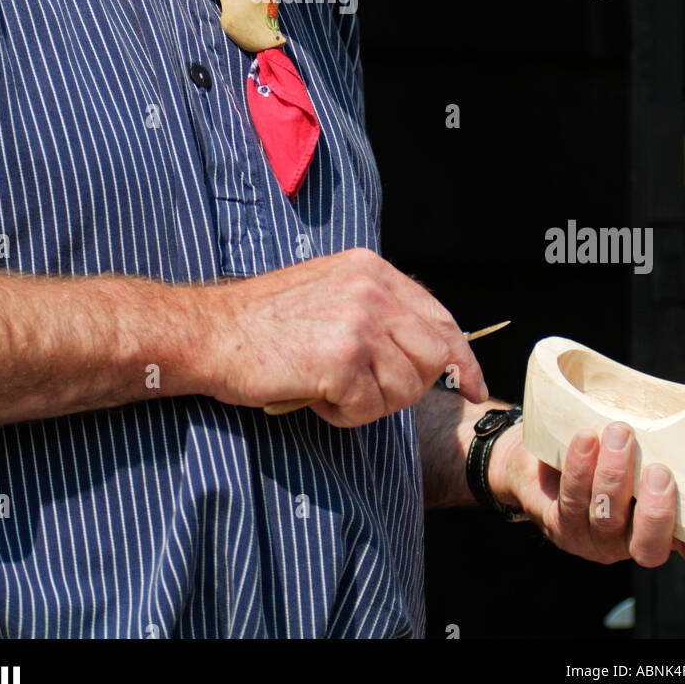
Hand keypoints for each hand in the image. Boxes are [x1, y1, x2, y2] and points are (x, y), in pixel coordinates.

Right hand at [199, 248, 488, 426]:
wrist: (212, 332)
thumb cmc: (262, 321)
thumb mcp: (329, 289)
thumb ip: (377, 308)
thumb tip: (426, 348)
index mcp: (372, 269)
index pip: (441, 318)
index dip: (463, 358)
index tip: (473, 385)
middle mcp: (373, 289)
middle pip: (434, 357)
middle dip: (408, 386)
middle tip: (364, 390)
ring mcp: (360, 323)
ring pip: (405, 388)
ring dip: (369, 401)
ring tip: (328, 385)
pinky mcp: (343, 361)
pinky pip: (369, 410)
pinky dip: (343, 414)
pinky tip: (314, 394)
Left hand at [490, 420, 684, 590]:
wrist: (542, 455)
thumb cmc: (604, 453)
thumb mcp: (639, 457)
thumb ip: (667, 457)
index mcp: (664, 530)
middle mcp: (631, 543)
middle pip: (649, 548)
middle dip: (655, 512)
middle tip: (658, 470)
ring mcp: (594, 540)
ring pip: (606, 518)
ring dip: (613, 475)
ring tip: (620, 433)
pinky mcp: (560, 526)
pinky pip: (572, 500)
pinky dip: (580, 466)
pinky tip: (585, 439)